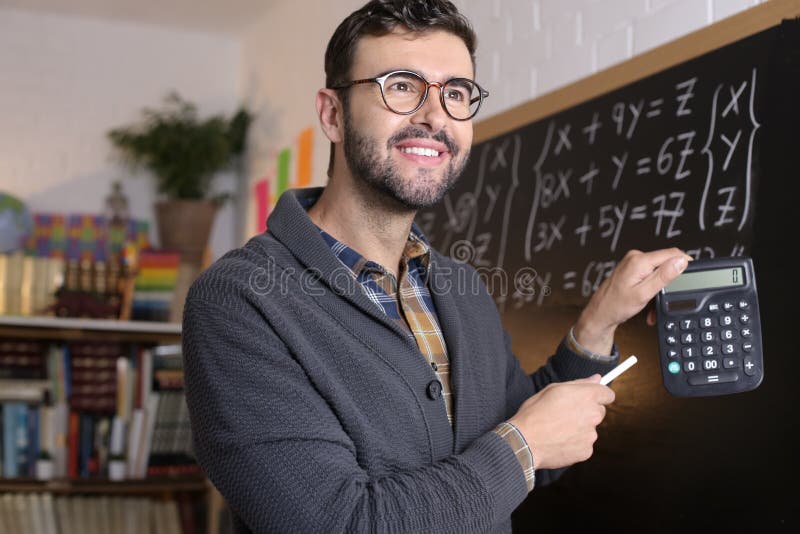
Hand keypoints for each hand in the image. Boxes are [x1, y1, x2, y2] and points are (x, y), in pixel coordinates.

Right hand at [508, 375, 614, 469]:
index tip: (590, 398)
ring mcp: (591, 435)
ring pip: (590, 429)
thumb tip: (597, 378)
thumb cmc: (535, 412)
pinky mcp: (586, 451)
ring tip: (557, 430)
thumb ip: (579, 383)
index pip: (608, 394)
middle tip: (565, 414)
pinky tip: (559, 441)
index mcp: (587, 396)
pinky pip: (584, 444)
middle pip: (599, 412)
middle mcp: (593, 415)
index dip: (598, 396)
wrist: (525, 442)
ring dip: (579, 429)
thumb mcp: (552, 390)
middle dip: (587, 412)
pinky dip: (575, 443)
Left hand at [574, 248, 691, 353]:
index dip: (684, 264)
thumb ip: (664, 276)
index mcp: (639, 260)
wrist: (601, 313)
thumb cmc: (616, 305)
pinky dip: (652, 287)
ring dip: (660, 288)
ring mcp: (633, 262)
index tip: (689, 277)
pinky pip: (650, 275)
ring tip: (653, 303)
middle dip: (670, 282)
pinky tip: (648, 299)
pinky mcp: (633, 269)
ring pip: (659, 271)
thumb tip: (681, 261)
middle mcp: (636, 257)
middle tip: (666, 297)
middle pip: (666, 263)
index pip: (672, 253)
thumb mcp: (644, 293)